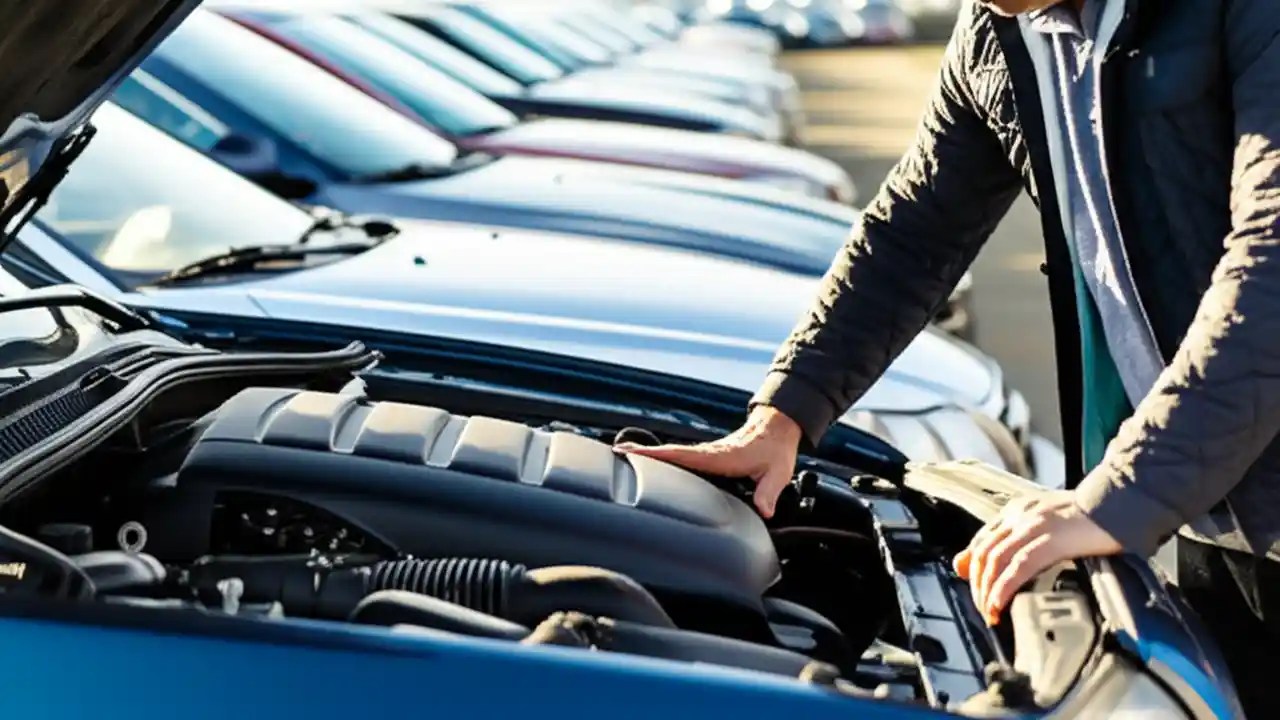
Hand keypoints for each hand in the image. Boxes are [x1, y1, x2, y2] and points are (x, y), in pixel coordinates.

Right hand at [613, 405, 802, 517]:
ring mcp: (706, 454)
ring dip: (650, 454)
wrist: (778, 428)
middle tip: (616, 452)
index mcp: (719, 456)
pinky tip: (653, 464)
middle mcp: (708, 453)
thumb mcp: (777, 473)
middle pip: (669, 454)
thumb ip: (768, 493)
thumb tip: (763, 511)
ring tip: (624, 456)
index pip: (683, 456)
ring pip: (673, 455)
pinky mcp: (708, 457)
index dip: (659, 456)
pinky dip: (663, 458)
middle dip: (643, 453)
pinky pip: (681, 457)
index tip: (635, 453)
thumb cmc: (775, 449)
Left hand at [953, 491, 1121, 624]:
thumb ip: (1025, 540)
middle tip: (983, 609)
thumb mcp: (1049, 524)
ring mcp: (1035, 526)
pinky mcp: (1054, 540)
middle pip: (984, 553)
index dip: (972, 568)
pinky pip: (1019, 567)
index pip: (982, 541)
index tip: (976, 590)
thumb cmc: (1092, 518)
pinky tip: (1000, 604)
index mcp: (1018, 510)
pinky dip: (1005, 588)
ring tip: (991, 613)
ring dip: (987, 591)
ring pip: (995, 561)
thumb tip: (1001, 563)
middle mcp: (1021, 515)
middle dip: (978, 585)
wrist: (1123, 500)